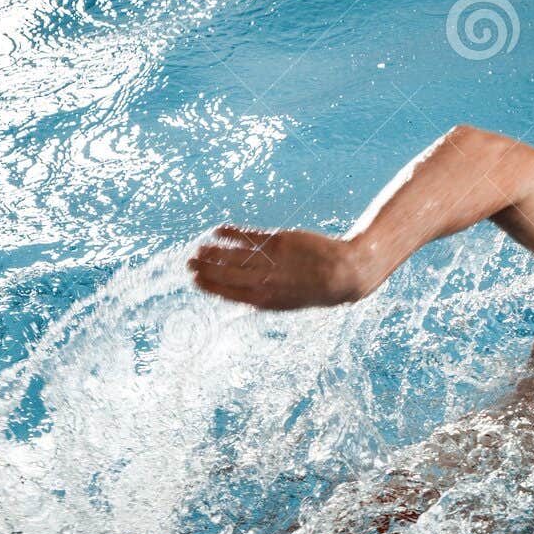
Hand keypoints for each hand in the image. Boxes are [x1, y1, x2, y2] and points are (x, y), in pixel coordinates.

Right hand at [188, 226, 366, 309]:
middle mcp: (265, 282)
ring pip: (232, 255)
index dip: (210, 286)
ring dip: (212, 251)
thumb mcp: (290, 303)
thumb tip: (242, 300)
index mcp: (266, 302)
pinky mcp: (278, 240)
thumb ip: (265, 299)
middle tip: (189, 262)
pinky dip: (230, 232)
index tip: (195, 280)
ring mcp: (270, 261)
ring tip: (199, 248)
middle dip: (205, 268)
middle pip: (226, 274)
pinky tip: (218, 230)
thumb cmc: (317, 291)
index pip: (228, 294)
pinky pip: (247, 236)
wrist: (344, 274)